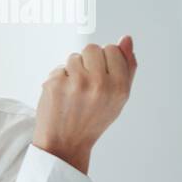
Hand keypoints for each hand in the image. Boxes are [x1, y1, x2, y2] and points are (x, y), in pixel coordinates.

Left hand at [32, 36, 136, 174]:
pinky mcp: (55, 84)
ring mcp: (75, 83)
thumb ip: (127, 67)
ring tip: (74, 92)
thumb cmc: (92, 119)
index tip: (101, 77)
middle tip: (86, 85)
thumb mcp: (119, 97)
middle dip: (88, 63)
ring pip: (74, 57)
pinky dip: (59, 79)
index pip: (113, 49)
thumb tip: (126, 38)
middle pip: (92, 48)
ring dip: (72, 71)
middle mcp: (99, 84)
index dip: (105, 62)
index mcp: (119, 87)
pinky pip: (58, 68)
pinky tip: (62, 96)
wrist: (65, 143)